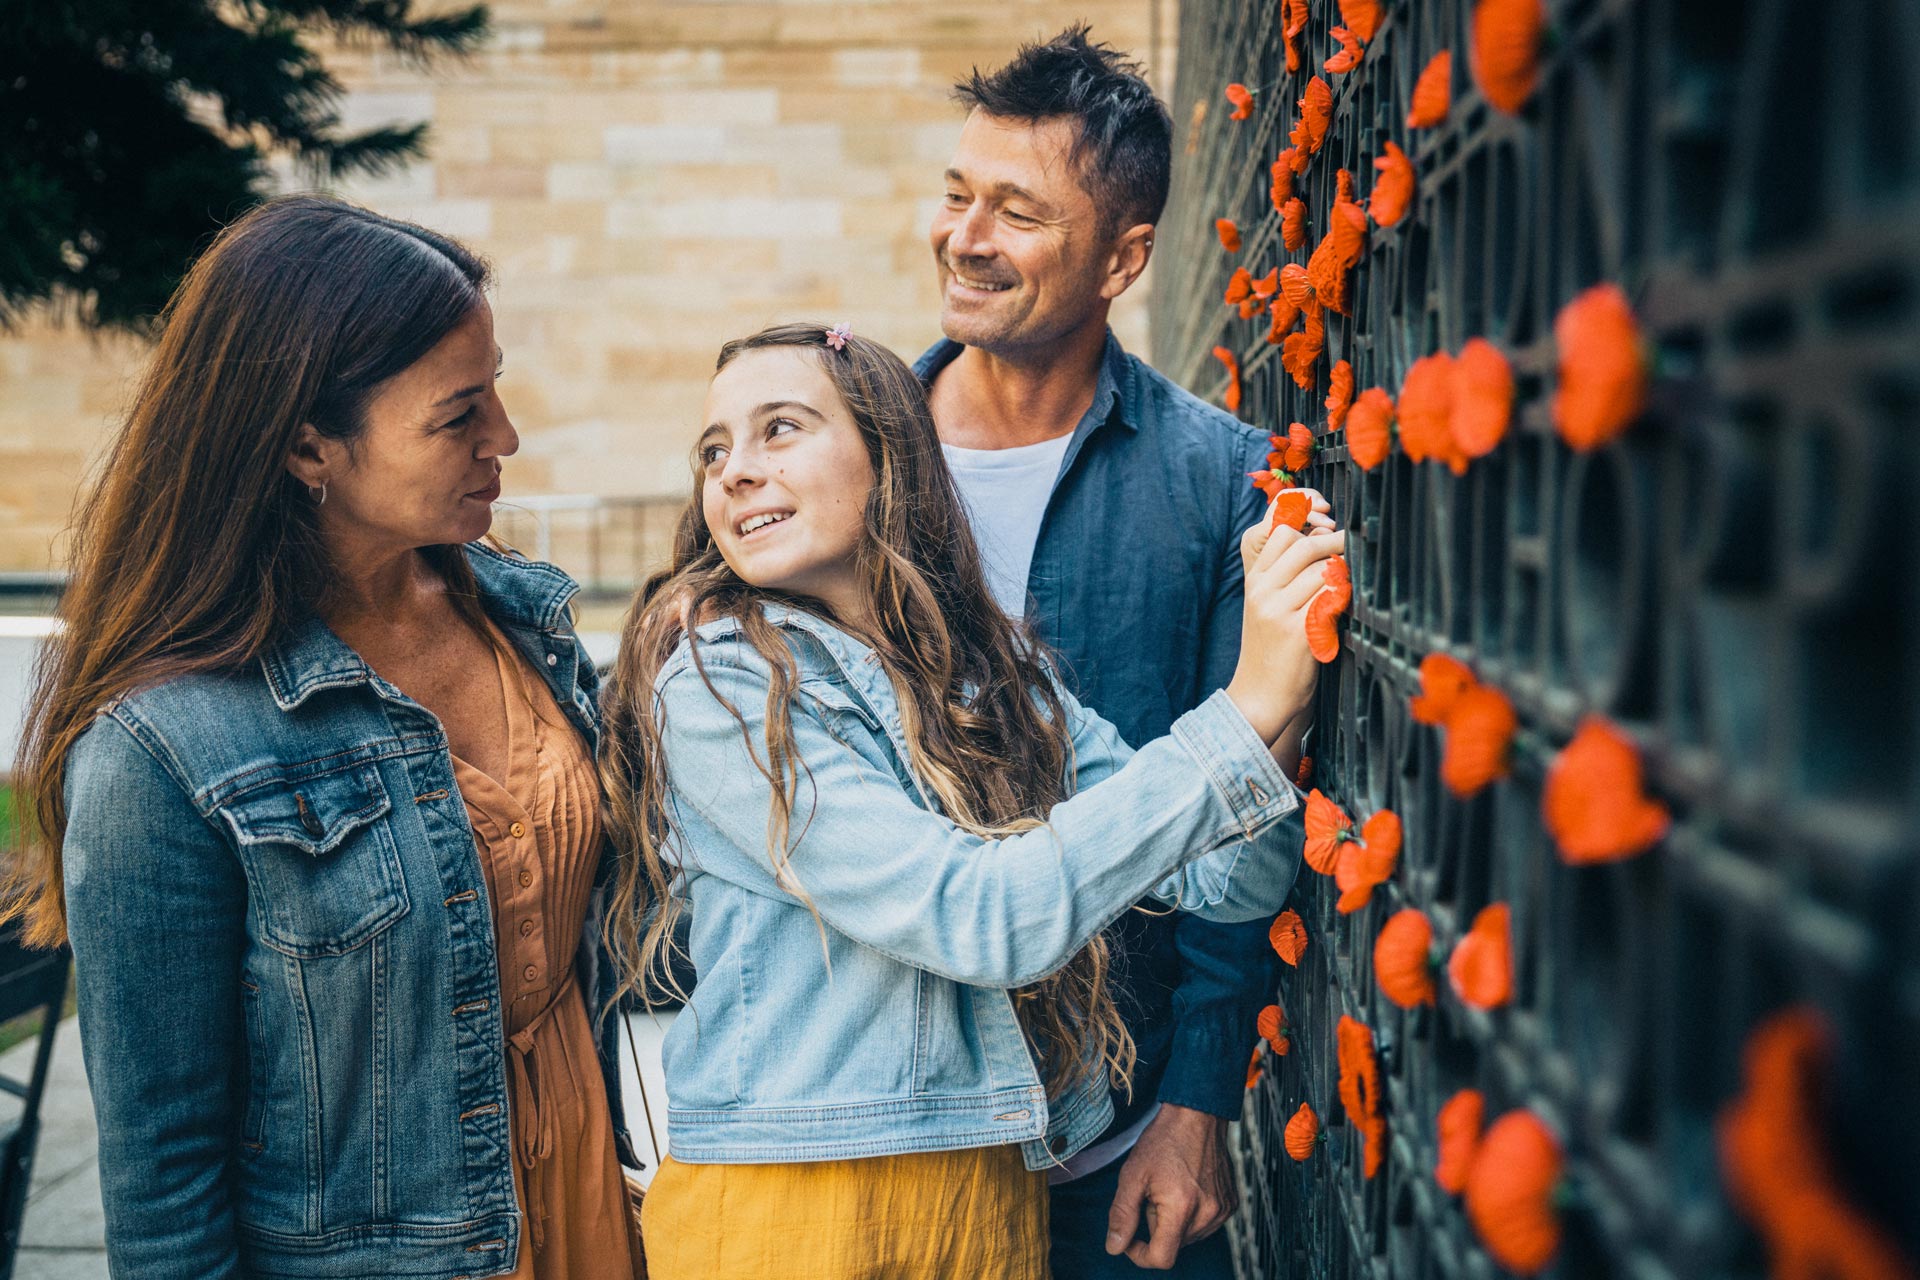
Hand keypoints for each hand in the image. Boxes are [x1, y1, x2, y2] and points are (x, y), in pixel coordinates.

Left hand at [1104, 1103, 1238, 1269]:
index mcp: (1181, 1208)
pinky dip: (1191, 1214)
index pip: (1162, 1258)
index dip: (1139, 1254)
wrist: (1197, 1115)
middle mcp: (1207, 1214)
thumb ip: (1122, 1214)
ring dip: (1174, 1221)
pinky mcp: (1230, 1205)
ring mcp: (1222, 1211)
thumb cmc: (1163, 1141)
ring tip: (1170, 1188)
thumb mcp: (1132, 1175)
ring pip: (1188, 1236)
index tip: (1130, 1238)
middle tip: (1152, 1194)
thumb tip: (1114, 1246)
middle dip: (1156, 1227)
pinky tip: (1187, 1188)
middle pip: (1173, 1245)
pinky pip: (1204, 1224)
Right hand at [1225, 498, 1345, 741]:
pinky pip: (1331, 599)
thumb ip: (1287, 576)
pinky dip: (1345, 597)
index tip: (1329, 526)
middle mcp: (1262, 591)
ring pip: (1322, 570)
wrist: (1260, 696)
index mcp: (1254, 581)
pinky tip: (1347, 605)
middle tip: (1354, 547)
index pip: (1280, 532)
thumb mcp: (1268, 607)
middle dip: (1335, 542)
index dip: (1308, 523)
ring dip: (1344, 571)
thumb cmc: (1273, 649)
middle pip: (1304, 545)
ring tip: (1351, 580)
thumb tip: (1326, 543)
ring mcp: (1277, 611)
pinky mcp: (1298, 632)